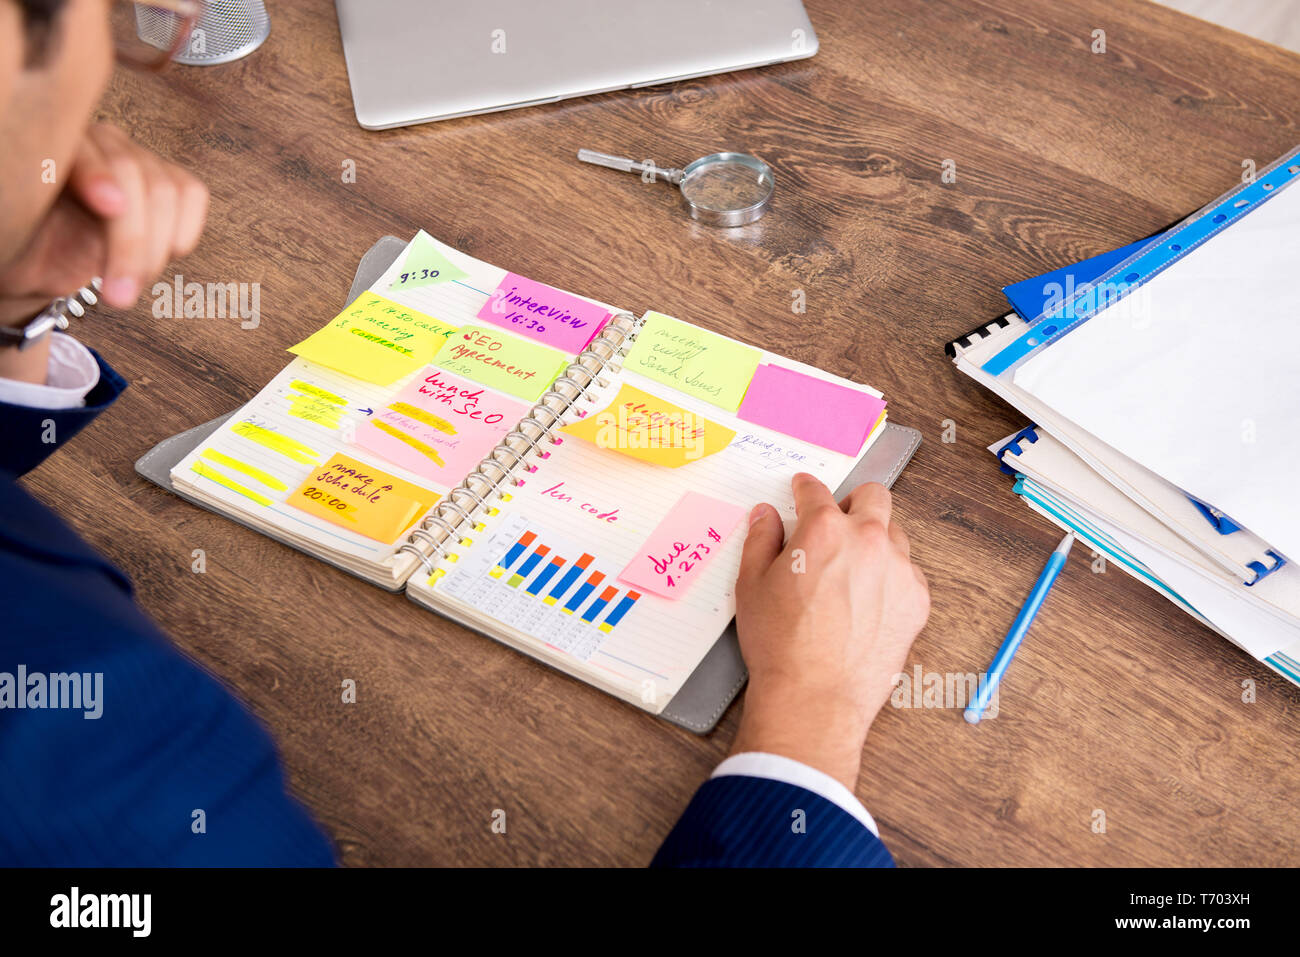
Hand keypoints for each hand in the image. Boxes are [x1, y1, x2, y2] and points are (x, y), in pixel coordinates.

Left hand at [0, 121, 207, 324]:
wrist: (35, 260)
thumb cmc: (16, 246)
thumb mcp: (9, 236)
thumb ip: (22, 217)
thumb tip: (55, 206)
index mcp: (45, 144)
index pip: (79, 148)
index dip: (98, 174)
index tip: (108, 208)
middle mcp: (93, 140)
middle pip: (132, 174)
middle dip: (131, 242)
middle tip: (118, 298)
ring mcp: (133, 156)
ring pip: (166, 190)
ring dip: (154, 252)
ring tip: (126, 291)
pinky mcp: (165, 180)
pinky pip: (191, 194)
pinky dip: (184, 230)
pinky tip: (161, 260)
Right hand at [730, 473, 929, 790]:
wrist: (815, 697)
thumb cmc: (781, 645)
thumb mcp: (751, 586)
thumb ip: (760, 540)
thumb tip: (765, 516)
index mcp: (824, 529)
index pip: (816, 490)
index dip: (804, 489)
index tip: (802, 491)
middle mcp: (868, 540)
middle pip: (873, 496)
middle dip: (852, 501)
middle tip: (834, 523)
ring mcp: (899, 569)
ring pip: (894, 534)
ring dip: (873, 540)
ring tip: (849, 571)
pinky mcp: (917, 600)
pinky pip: (908, 573)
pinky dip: (889, 577)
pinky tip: (865, 602)